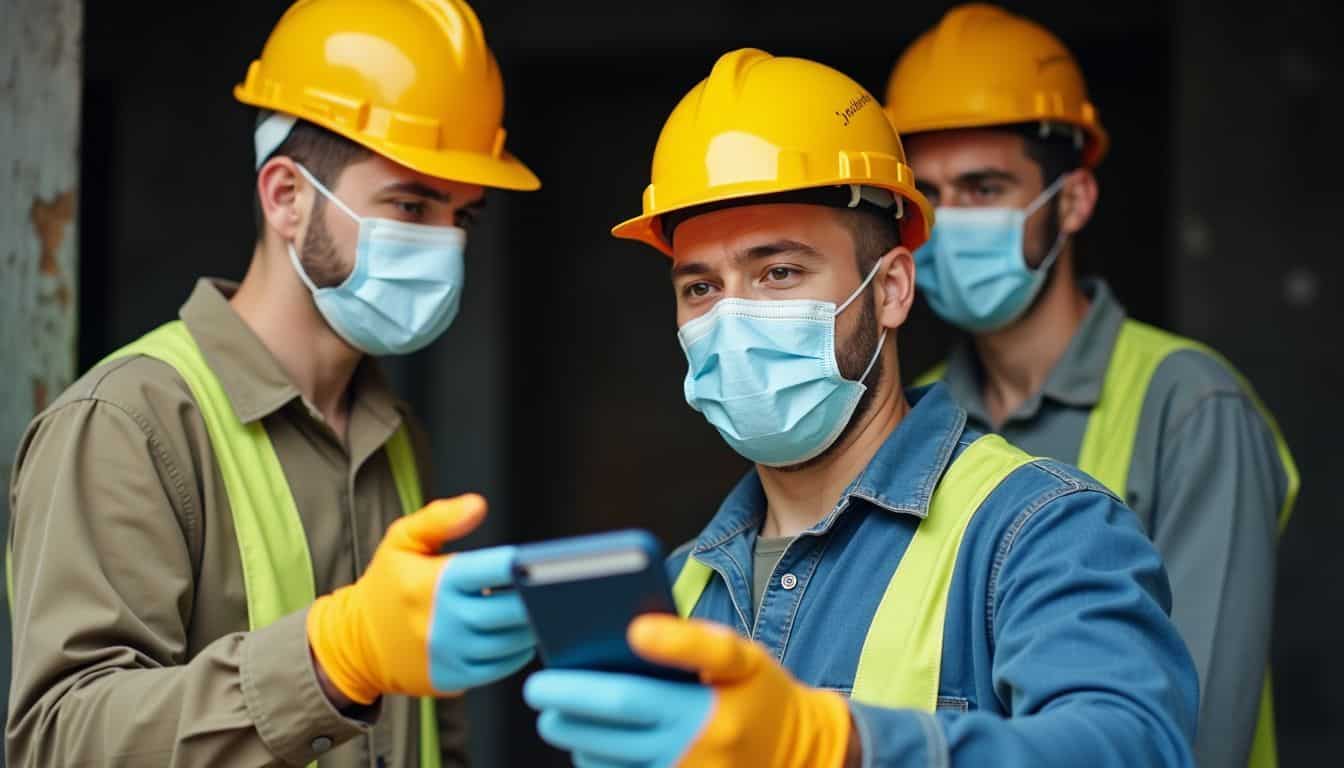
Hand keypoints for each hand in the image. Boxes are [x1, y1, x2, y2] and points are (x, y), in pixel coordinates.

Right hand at [307, 494, 534, 703]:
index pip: (491, 570)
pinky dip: (517, 651)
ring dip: (531, 625)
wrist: (354, 643)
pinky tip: (520, 635)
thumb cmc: (386, 586)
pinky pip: (500, 667)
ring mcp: (449, 654)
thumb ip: (440, 518)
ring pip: (510, 641)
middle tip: (550, 587)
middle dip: (535, 599)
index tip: (535, 562)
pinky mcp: (453, 678)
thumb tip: (478, 505)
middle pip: (510, 610)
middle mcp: (443, 621)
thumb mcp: (400, 541)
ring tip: (539, 609)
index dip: (518, 565)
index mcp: (434, 581)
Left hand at [523, 615, 850, 767]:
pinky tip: (592, 742)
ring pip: (606, 767)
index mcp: (702, 716)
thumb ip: (692, 640)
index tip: (542, 679)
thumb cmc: (764, 696)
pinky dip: (600, 764)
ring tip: (563, 717)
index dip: (576, 689)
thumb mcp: (743, 657)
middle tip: (540, 695)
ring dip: (577, 742)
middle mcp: (687, 758)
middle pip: (603, 738)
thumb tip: (635, 629)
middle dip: (563, 716)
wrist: (801, 755)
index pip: (625, 701)